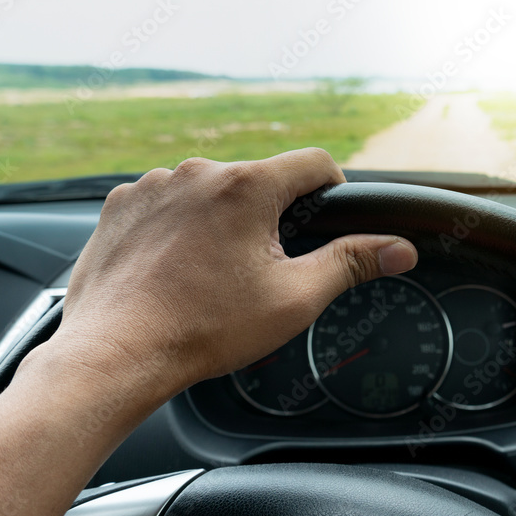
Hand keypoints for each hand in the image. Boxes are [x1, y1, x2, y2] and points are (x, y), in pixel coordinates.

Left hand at [52, 148, 417, 400]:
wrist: (115, 354)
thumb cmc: (203, 329)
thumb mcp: (294, 298)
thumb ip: (352, 263)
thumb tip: (400, 248)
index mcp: (246, 186)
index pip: (313, 161)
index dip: (331, 188)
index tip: (325, 217)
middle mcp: (197, 172)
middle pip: (257, 179)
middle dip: (268, 216)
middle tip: (259, 268)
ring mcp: (152, 185)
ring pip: (209, 191)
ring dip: (219, 220)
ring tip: (209, 274)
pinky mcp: (121, 204)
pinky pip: (166, 202)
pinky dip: (177, 226)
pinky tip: (173, 268)